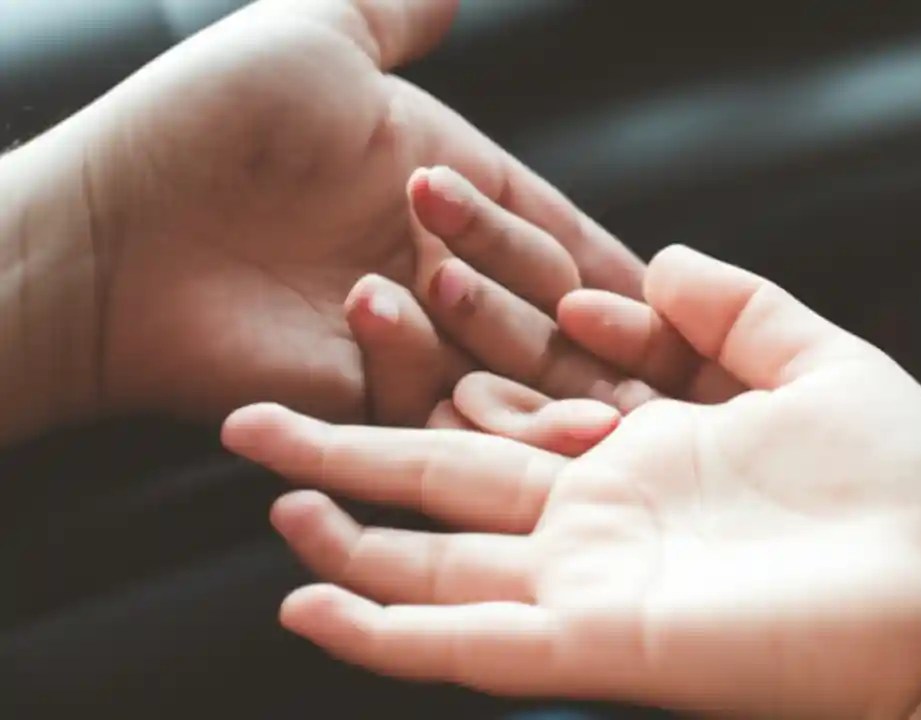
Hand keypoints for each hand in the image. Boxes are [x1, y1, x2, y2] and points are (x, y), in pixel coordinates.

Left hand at [77, 0, 641, 423]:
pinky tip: (397, 320)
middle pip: (537, 302)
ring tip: (529, 333)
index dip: (604, 255)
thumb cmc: (207, 126)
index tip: (664, 285)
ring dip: (527, 355)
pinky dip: (432, 369)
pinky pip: (423, 398)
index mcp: (440, 190)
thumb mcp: (314, 39)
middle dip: (582, 316)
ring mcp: (393, 335)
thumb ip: (390, 14)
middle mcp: (426, 267)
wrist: (111, 228)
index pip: (549, 227)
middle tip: (630, 332)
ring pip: (496, 362)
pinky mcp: (356, 396)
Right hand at [224, 246, 920, 717]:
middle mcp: (599, 521)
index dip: (435, 365)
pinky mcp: (595, 643)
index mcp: (640, 455)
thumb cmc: (909, 491)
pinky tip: (307, 603)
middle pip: (441, 486)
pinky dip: (381, 631)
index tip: (374, 313)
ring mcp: (589, 584)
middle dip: (347, 454)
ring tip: (269, 495)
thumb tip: (662, 258)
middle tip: (253, 420)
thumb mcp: (818, 359)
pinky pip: (464, 645)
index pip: (506, 407)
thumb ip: (735, 308)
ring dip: (345, 540)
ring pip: (432, 566)